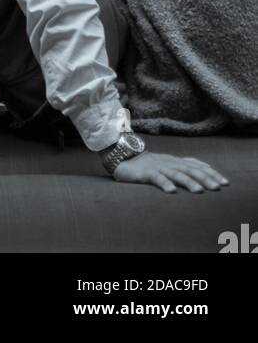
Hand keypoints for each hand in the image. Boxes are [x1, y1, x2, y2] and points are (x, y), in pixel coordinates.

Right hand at [114, 153, 228, 193]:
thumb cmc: (148, 164)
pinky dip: (164, 183)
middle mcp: (169, 163)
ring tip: (199, 191)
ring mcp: (157, 167)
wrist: (123, 157)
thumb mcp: (169, 164)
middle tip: (217, 188)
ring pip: (175, 173)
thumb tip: (205, 168)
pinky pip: (155, 178)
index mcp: (175, 161)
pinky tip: (171, 191)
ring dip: (188, 182)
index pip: (196, 166)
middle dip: (205, 178)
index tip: (225, 183)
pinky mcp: (144, 172)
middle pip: (189, 169)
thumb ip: (185, 165)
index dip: (211, 173)